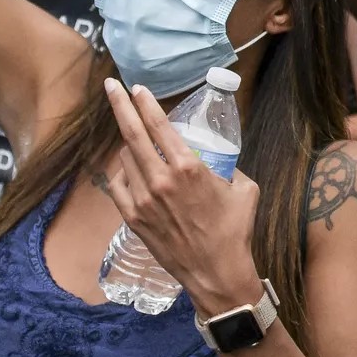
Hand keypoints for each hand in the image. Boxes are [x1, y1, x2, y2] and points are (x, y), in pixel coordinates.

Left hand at [99, 76, 261, 313]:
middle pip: (131, 134)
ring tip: (138, 141)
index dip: (145, 103)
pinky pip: (119, 185)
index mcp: (189, 167)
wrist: (216, 270)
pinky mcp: (133, 218)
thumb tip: (220, 157)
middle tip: (111, 87)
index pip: (158, 126)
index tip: (137, 88)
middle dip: (119, 106)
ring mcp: (143, 199)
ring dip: (130, 145)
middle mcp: (161, 179)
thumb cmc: (235, 229)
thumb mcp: (245, 188)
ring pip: (125, 159)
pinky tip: (128, 168)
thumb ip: (229, 167)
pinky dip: (122, 172)